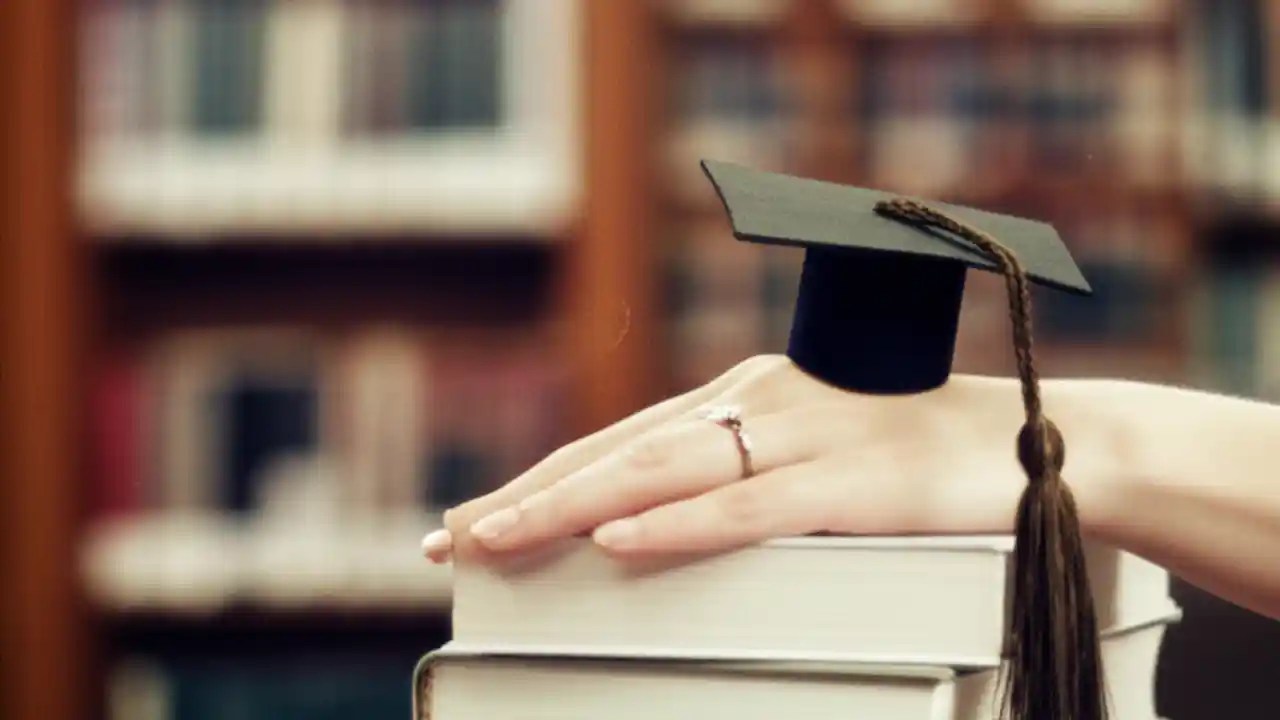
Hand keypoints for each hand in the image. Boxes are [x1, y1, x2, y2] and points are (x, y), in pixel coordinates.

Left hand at [422, 355, 1123, 562]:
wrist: (1034, 445)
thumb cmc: (914, 456)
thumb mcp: (810, 455)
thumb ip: (737, 475)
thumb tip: (650, 518)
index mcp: (744, 398)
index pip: (617, 439)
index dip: (539, 477)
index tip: (471, 518)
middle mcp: (760, 404)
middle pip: (620, 452)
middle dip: (528, 497)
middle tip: (453, 538)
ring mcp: (805, 437)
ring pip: (666, 471)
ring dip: (574, 505)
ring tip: (499, 538)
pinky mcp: (851, 482)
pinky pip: (751, 507)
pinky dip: (680, 524)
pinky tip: (621, 541)